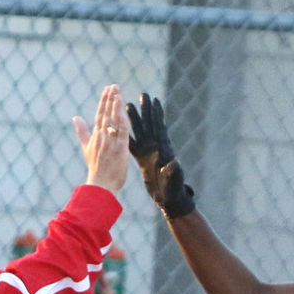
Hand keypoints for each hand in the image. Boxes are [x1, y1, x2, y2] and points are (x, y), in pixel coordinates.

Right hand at [73, 84, 130, 192]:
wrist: (100, 185)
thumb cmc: (96, 168)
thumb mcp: (86, 148)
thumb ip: (82, 131)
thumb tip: (75, 118)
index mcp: (96, 135)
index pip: (100, 114)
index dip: (104, 101)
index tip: (108, 88)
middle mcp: (102, 137)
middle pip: (106, 115)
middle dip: (110, 100)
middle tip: (114, 86)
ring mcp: (110, 143)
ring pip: (113, 123)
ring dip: (116, 108)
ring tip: (118, 94)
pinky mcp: (119, 151)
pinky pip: (121, 136)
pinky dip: (123, 125)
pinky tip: (125, 115)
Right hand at [125, 93, 195, 217]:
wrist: (168, 198)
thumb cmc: (173, 189)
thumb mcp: (173, 180)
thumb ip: (173, 171)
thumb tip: (174, 163)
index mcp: (162, 149)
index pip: (158, 128)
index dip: (157, 114)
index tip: (154, 100)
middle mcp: (155, 147)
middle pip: (149, 124)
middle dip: (146, 110)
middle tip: (143, 94)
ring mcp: (149, 151)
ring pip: (140, 131)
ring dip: (135, 119)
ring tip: (128, 104)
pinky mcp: (142, 158)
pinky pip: (133, 143)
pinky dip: (127, 134)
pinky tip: (119, 127)